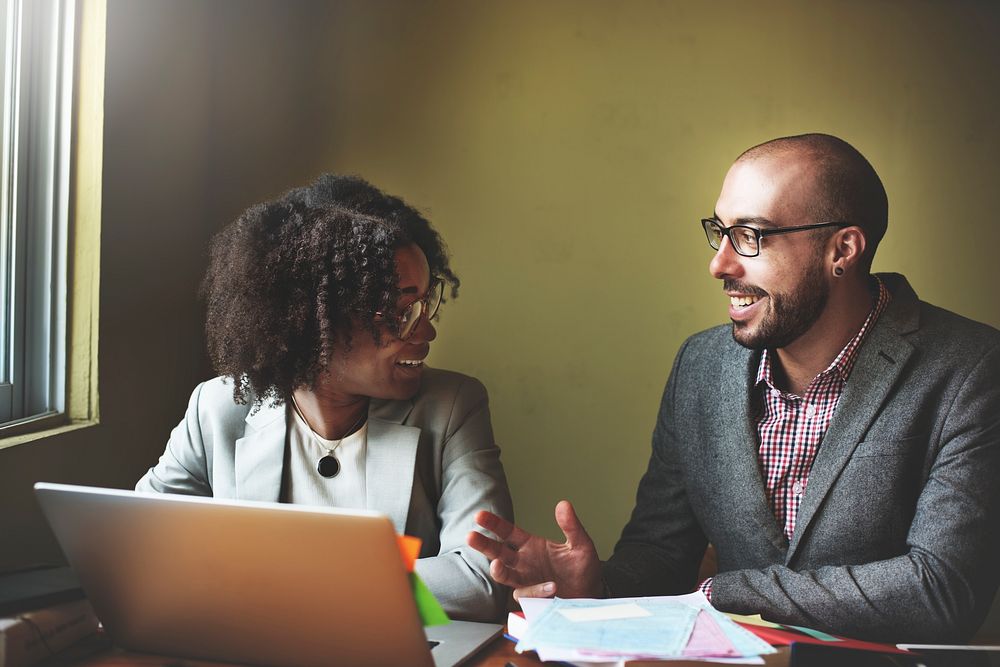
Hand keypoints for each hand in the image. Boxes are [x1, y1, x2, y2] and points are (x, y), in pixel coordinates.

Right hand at [467, 500, 603, 600]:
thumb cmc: (583, 569)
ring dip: (498, 570)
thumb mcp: (581, 545)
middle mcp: (524, 562)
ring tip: (498, 565)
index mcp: (531, 545)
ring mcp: (526, 581)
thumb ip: (571, 526)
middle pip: (497, 552)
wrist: (592, 594)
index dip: (493, 524)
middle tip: (470, 536)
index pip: (507, 532)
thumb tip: (563, 504)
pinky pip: (526, 594)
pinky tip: (551, 586)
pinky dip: (536, 589)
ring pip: (504, 575)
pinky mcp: (533, 598)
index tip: (479, 516)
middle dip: (483, 545)